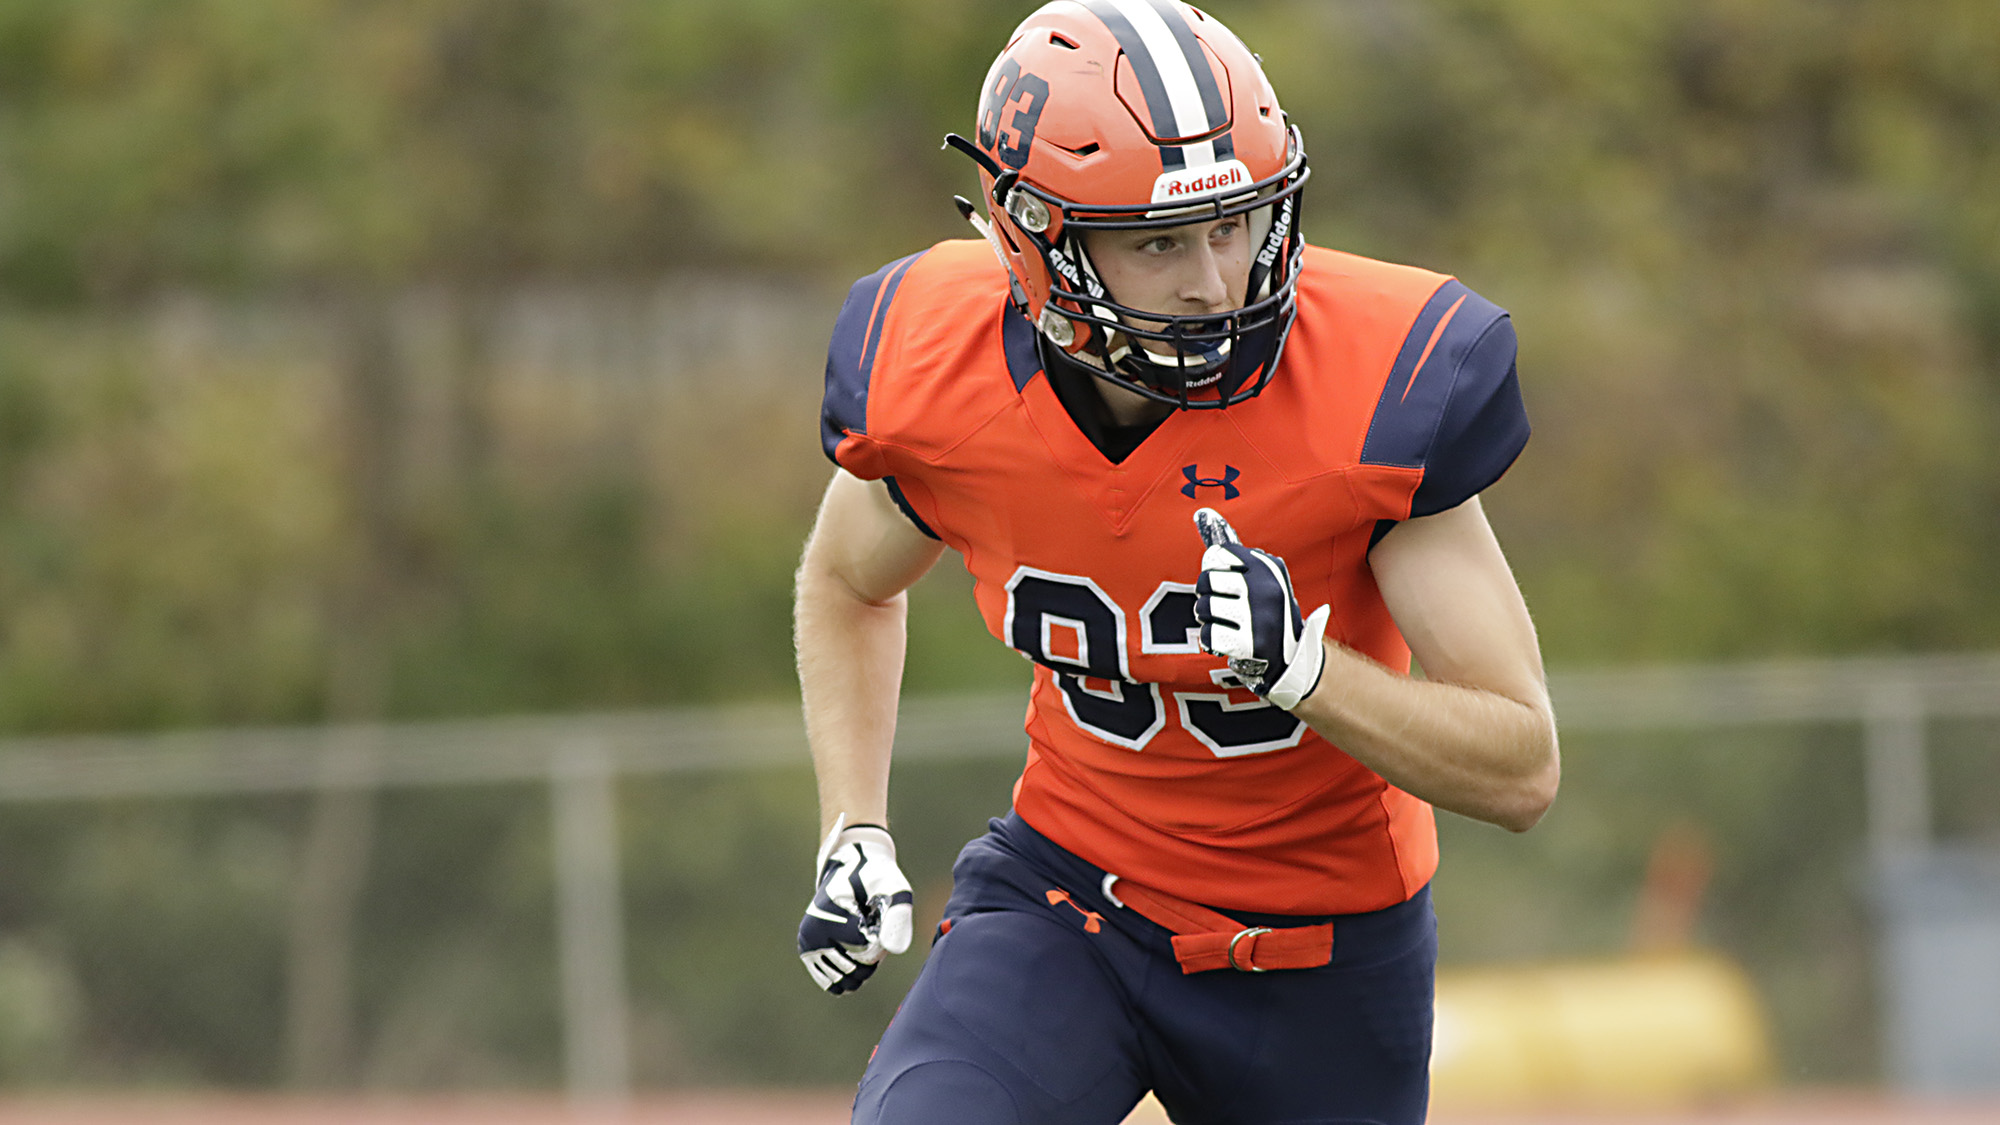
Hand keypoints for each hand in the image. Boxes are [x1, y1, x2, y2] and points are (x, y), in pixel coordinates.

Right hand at [797, 815, 914, 993]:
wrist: (851, 869)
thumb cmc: (876, 878)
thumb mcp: (893, 888)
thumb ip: (898, 915)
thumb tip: (894, 951)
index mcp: (827, 915)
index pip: (866, 949)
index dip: (884, 939)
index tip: (883, 918)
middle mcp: (811, 933)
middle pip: (854, 968)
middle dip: (874, 956)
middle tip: (877, 929)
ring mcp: (807, 945)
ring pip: (842, 980)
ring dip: (863, 968)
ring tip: (869, 941)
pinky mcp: (808, 953)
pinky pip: (830, 982)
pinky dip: (849, 976)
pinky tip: (858, 957)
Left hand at [1191, 508, 1329, 709]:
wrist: (1291, 656)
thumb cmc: (1266, 610)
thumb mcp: (1260, 576)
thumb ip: (1231, 550)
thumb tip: (1202, 513)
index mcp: (1267, 567)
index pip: (1218, 554)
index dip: (1213, 569)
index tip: (1224, 580)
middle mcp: (1265, 589)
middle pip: (1206, 580)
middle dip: (1206, 594)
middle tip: (1220, 603)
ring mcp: (1257, 618)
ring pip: (1203, 609)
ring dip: (1207, 618)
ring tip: (1224, 621)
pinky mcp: (1249, 645)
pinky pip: (1208, 635)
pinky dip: (1212, 640)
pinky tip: (1227, 640)